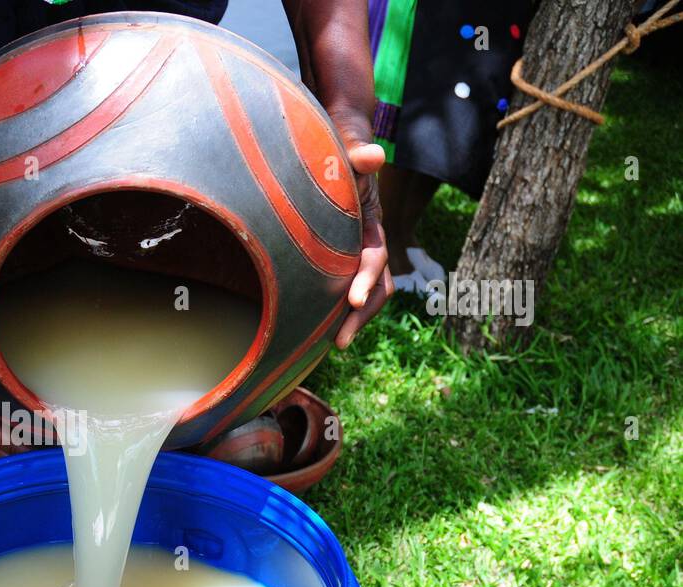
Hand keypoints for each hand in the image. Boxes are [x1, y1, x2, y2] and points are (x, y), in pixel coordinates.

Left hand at [282, 0, 393, 348]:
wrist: (330, 142)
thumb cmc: (333, 141)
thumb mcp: (341, 142)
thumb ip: (355, 150)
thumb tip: (376, 155)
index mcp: (370, 218)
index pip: (374, 255)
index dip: (366, 279)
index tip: (352, 302)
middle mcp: (365, 237)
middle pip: (374, 284)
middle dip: (358, 316)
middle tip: (338, 344)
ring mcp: (350, 249)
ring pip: (360, 291)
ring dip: (347, 320)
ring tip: (327, 347)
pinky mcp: (333, 255)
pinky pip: (337, 287)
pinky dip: (329, 308)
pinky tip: (310, 329)